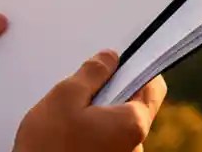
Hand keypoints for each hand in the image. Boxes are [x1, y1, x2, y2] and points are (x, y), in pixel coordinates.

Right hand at [14, 50, 167, 151]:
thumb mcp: (65, 97)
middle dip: (110, 93)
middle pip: (133, 106)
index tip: (116, 63)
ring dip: (99, 115)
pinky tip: (68, 134)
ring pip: (118, 125)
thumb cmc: (48, 147)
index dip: (135, 69)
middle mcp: (136, 146)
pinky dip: (92, 133)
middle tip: (81, 92)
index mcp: (133, 124)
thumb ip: (92, 73)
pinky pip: (107, 142)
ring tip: (69, 117)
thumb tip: (110, 59)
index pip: (153, 87)